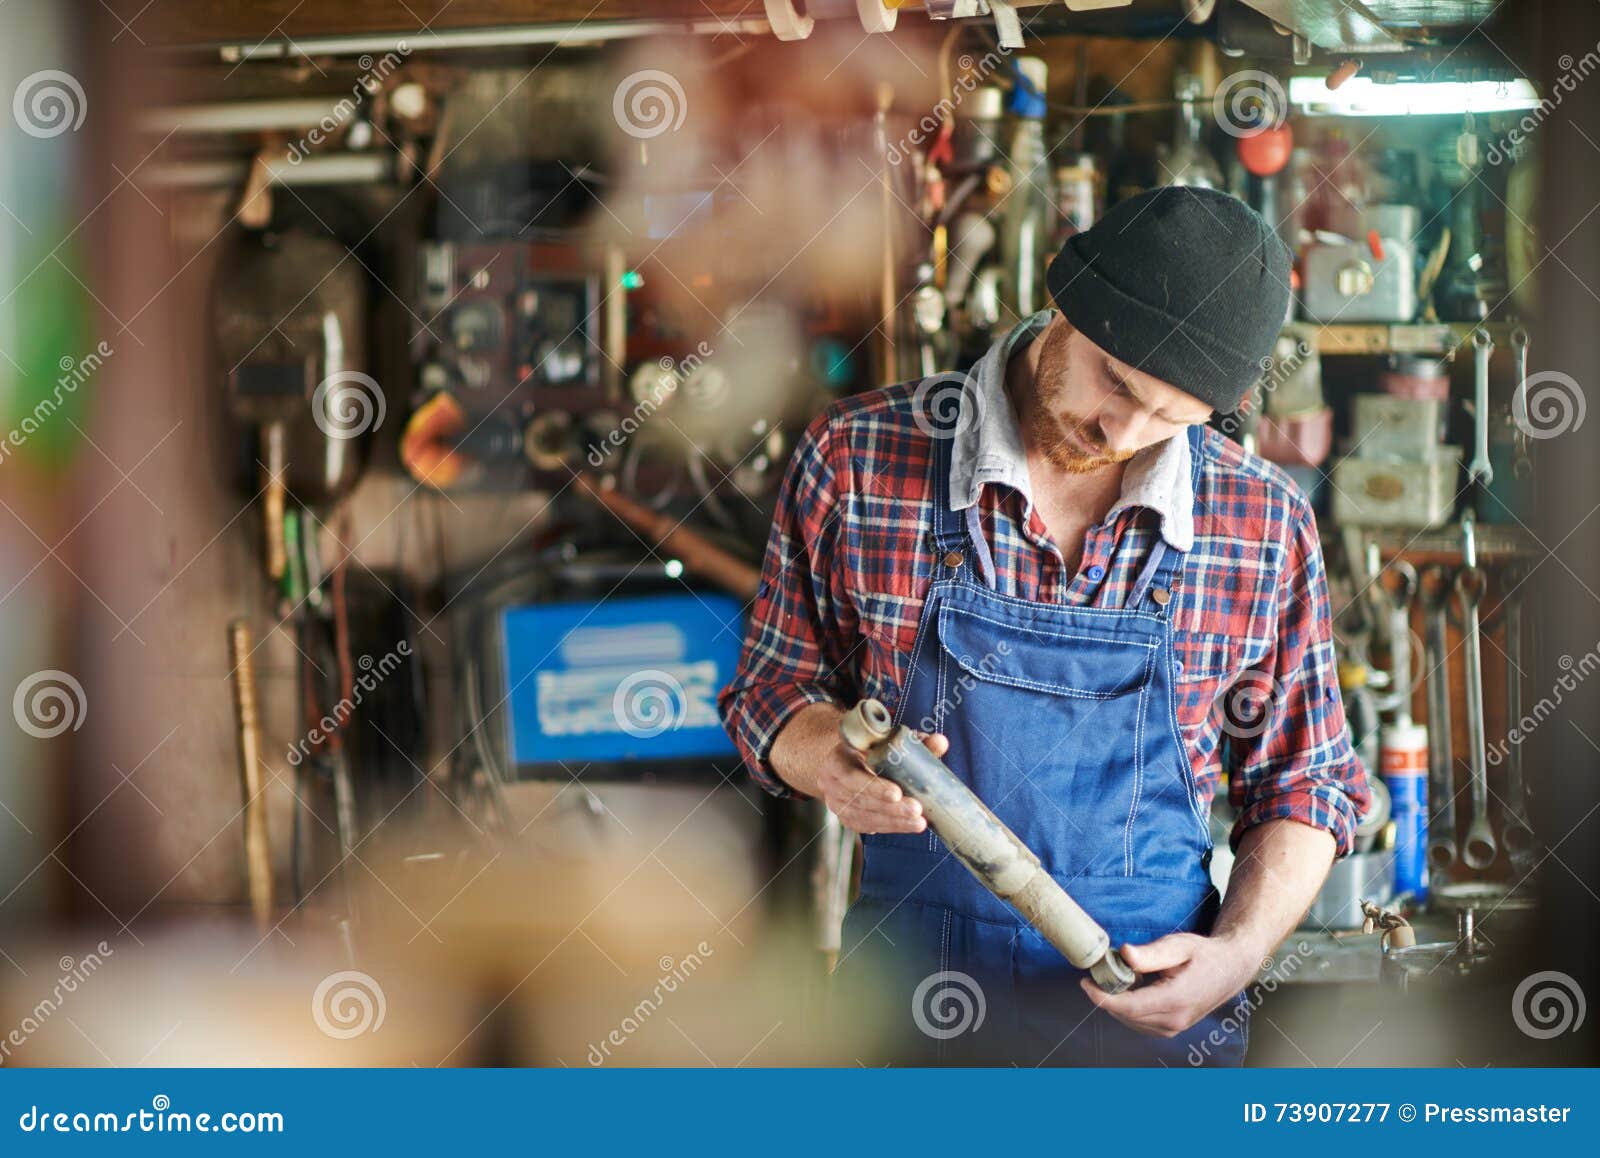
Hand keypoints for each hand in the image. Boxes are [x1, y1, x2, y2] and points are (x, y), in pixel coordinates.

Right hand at [817, 731, 946, 834]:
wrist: (846, 760)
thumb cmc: (870, 747)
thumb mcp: (886, 739)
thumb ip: (913, 741)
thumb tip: (940, 742)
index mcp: (837, 758)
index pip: (850, 775)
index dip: (873, 786)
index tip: (897, 792)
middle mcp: (831, 782)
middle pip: (860, 799)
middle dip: (891, 808)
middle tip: (916, 809)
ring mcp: (836, 802)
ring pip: (865, 816)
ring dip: (894, 821)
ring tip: (919, 822)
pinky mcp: (846, 817)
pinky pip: (867, 826)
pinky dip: (890, 826)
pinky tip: (908, 826)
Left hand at [1079, 933, 1260, 1037]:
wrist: (1229, 969)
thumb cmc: (1203, 954)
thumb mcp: (1178, 946)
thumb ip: (1151, 954)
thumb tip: (1124, 955)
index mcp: (1176, 999)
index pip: (1129, 1007)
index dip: (1102, 997)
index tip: (1085, 983)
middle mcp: (1175, 1020)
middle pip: (1126, 1015)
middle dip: (1106, 996)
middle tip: (1098, 972)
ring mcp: (1174, 1028)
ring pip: (1131, 1021)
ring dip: (1118, 1002)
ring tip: (1122, 976)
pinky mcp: (1171, 1029)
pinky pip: (1140, 1022)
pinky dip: (1129, 1007)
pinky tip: (1134, 988)